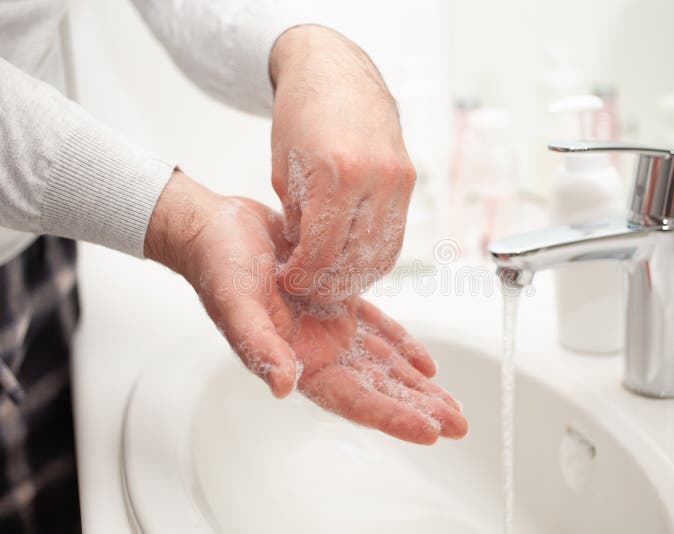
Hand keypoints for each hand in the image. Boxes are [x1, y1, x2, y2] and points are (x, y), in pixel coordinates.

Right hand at [145, 172, 466, 443]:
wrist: (215, 229)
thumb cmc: (217, 267)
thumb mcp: (236, 305)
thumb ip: (259, 347)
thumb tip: (281, 386)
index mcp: (296, 359)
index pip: (354, 397)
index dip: (392, 416)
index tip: (430, 431)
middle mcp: (317, 349)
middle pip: (378, 387)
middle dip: (418, 407)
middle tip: (458, 424)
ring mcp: (329, 327)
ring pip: (384, 362)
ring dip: (417, 383)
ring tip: (450, 403)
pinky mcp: (337, 300)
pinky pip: (378, 328)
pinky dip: (403, 344)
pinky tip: (426, 362)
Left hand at [269, 25, 415, 300]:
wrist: (336, 72)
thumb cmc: (301, 115)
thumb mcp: (284, 170)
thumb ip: (299, 219)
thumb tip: (309, 260)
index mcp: (336, 174)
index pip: (322, 249)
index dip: (304, 275)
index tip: (291, 282)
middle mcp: (374, 178)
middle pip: (356, 257)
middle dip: (329, 282)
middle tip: (311, 292)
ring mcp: (397, 179)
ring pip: (383, 251)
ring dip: (358, 276)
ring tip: (333, 285)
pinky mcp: (408, 179)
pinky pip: (396, 233)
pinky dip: (378, 257)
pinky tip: (357, 266)